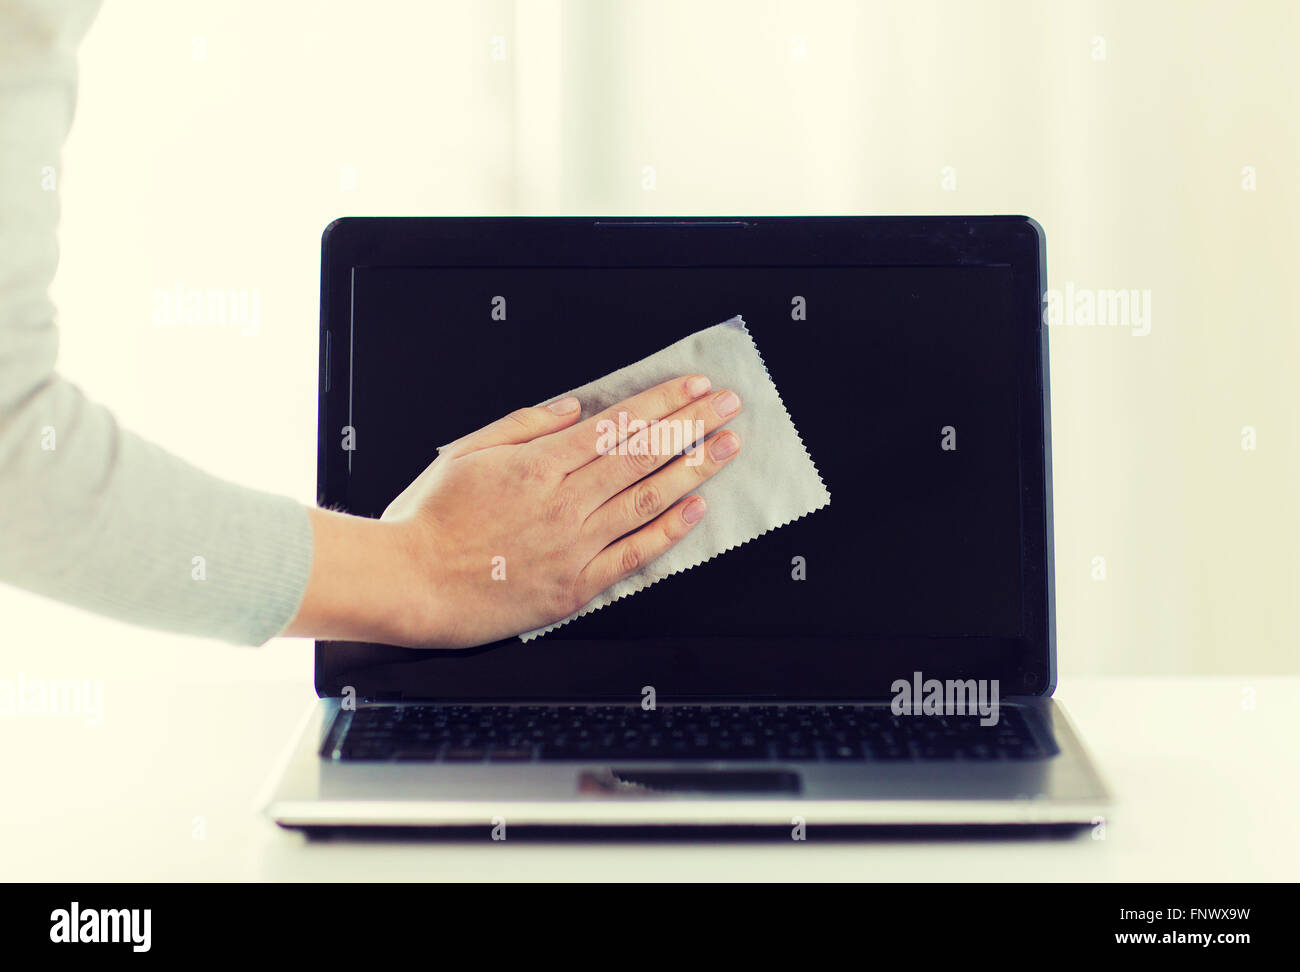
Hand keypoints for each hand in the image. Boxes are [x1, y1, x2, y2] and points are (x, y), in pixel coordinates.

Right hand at [286, 375, 742, 647]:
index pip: (617, 424)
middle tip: (729, 407)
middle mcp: (564, 502)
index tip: (696, 387)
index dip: (663, 402)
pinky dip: (667, 532)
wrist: (410, 585)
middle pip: (642, 455)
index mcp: (538, 464)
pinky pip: (633, 556)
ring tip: (727, 448)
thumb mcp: (465, 453)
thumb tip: (572, 407)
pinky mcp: (575, 586)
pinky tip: (695, 509)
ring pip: (646, 499)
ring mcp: (574, 545)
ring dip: (693, 469)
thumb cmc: (429, 520)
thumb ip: (523, 425)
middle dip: (692, 425)